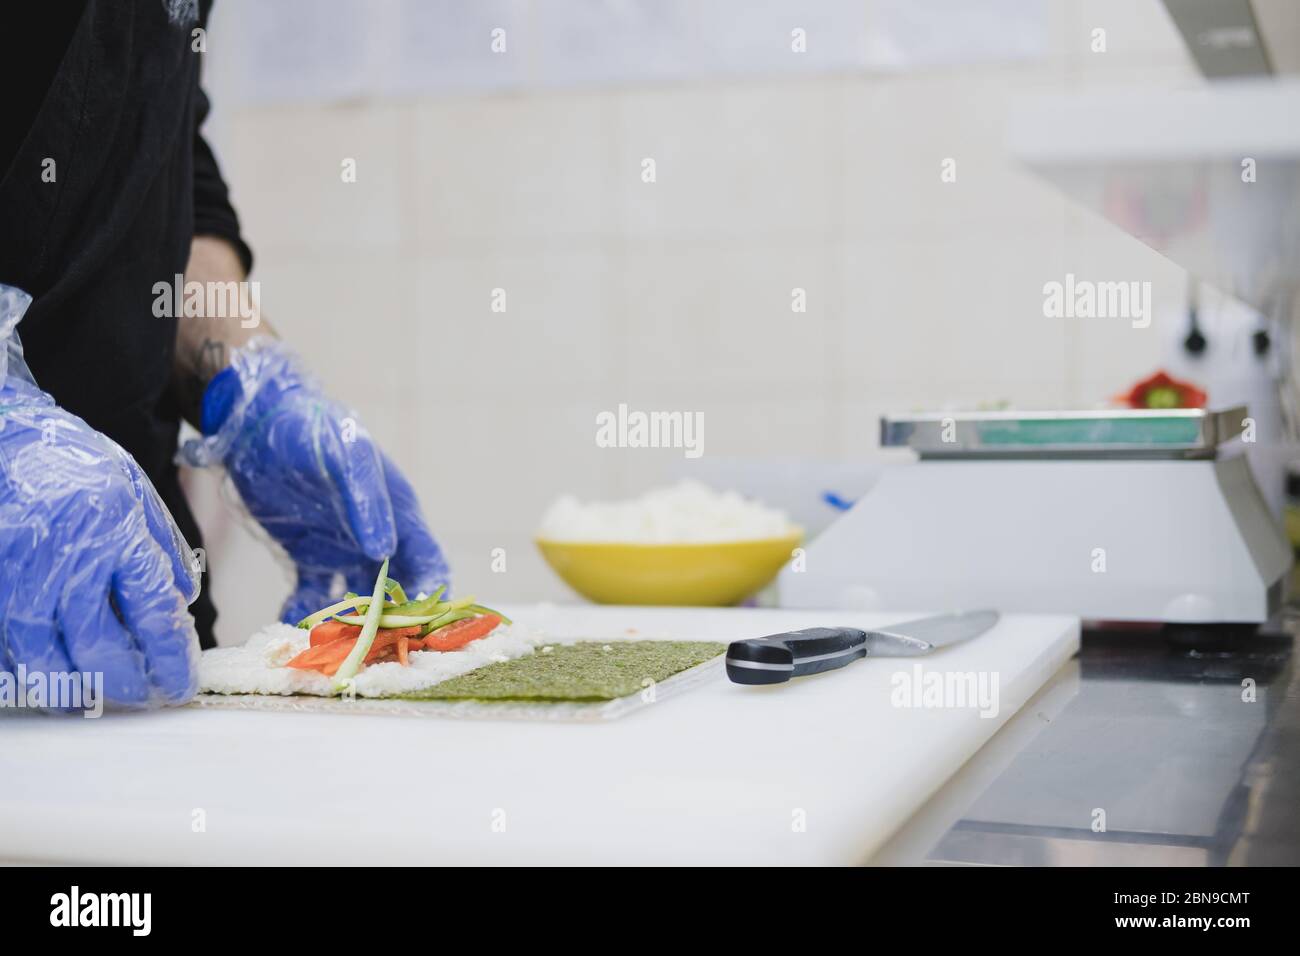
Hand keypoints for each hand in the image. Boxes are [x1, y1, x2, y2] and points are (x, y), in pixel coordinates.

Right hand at [1, 289, 200, 707]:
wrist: (8, 439)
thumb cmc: (75, 464)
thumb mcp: (134, 492)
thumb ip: (160, 547)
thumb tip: (179, 601)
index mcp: (118, 533)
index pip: (153, 611)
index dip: (168, 656)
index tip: (180, 681)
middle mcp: (70, 559)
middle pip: (100, 644)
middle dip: (126, 680)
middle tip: (143, 696)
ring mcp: (22, 574)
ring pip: (47, 655)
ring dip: (75, 687)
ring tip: (97, 700)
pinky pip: (10, 642)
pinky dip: (30, 667)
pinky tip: (48, 678)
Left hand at [179, 339, 449, 623]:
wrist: (255, 421)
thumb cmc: (313, 430)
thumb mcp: (348, 457)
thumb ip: (368, 501)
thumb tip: (384, 550)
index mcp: (399, 513)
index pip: (427, 562)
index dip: (429, 594)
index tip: (418, 625)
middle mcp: (377, 536)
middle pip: (397, 591)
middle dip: (389, 622)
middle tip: (371, 647)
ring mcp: (343, 548)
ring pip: (356, 600)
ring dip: (347, 624)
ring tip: (328, 644)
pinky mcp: (309, 555)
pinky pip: (315, 595)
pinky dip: (307, 613)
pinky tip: (292, 624)